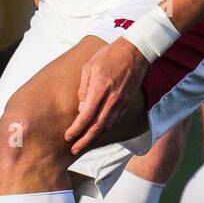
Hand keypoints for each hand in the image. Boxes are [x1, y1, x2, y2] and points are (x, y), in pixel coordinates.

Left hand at [64, 39, 147, 155]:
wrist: (135, 52)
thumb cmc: (109, 55)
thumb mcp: (89, 66)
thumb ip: (83, 88)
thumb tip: (81, 108)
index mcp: (99, 89)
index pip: (86, 116)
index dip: (76, 129)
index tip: (68, 137)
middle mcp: (112, 100)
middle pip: (97, 127)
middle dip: (84, 141)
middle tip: (74, 150)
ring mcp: (121, 102)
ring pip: (107, 126)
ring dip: (95, 137)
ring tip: (84, 143)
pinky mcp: (127, 102)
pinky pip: (115, 120)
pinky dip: (105, 129)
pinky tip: (98, 131)